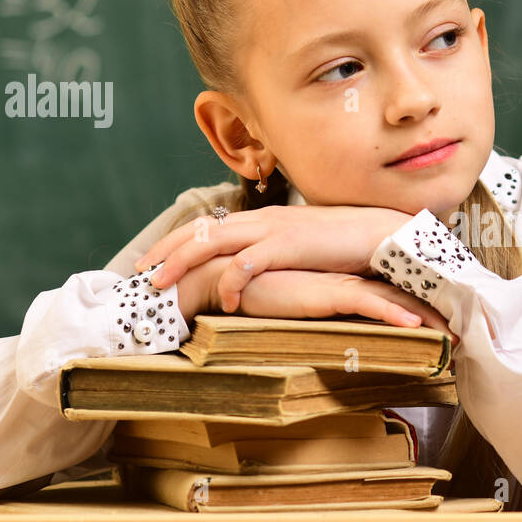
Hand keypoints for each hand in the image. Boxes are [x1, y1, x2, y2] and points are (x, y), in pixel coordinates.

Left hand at [135, 204, 412, 312]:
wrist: (383, 234)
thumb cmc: (349, 245)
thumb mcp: (306, 247)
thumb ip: (281, 253)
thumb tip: (263, 269)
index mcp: (264, 219)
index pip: (209, 226)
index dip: (177, 243)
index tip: (153, 262)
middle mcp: (262, 218)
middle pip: (199, 230)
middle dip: (164, 251)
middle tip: (138, 276)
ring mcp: (273, 229)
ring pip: (211, 241)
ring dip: (181, 263)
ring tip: (159, 286)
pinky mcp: (288, 245)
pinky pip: (247, 263)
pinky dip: (229, 281)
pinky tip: (222, 303)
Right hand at [230, 268, 457, 345]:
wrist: (232, 277)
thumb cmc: (264, 289)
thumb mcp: (305, 299)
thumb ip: (328, 304)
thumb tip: (348, 317)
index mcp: (351, 278)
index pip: (398, 288)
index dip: (427, 301)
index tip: (453, 315)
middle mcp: (354, 277)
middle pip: (409, 292)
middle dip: (441, 309)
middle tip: (471, 327)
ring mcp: (345, 282)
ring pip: (398, 298)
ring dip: (429, 317)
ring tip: (456, 334)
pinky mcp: (330, 292)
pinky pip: (370, 304)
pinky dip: (395, 315)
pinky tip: (416, 325)